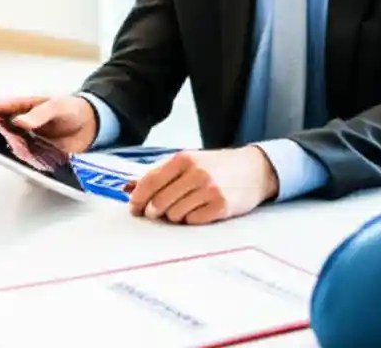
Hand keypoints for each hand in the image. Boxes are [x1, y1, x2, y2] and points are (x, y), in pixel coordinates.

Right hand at [0, 95, 97, 153]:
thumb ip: (40, 113)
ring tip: (16, 150)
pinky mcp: (35, 152)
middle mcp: (21, 122)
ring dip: (10, 148)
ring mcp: (27, 137)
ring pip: (9, 144)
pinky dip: (23, 159)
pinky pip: (23, 157)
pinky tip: (28, 159)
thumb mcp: (59, 106)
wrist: (91, 126)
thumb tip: (20, 121)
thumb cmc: (73, 108)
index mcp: (24, 105)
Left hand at [125, 147, 278, 225]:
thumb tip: (127, 187)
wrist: (253, 170)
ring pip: (174, 215)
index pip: (150, 182)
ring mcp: (209, 190)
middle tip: (158, 211)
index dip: (137, 198)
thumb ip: (158, 174)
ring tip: (186, 205)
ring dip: (175, 215)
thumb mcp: (187, 162)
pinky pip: (192, 221)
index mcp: (183, 159)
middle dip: (155, 210)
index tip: (133, 208)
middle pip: (159, 202)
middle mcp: (196, 173)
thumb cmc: (216, 166)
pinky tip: (200, 209)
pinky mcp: (220, 207)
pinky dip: (191, 219)